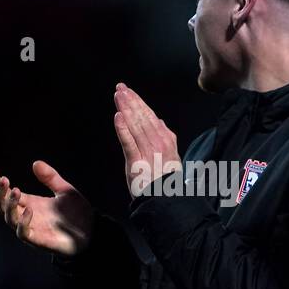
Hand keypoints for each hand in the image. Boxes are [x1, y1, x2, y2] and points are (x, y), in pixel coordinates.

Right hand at [0, 163, 94, 254]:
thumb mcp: (65, 191)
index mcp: (31, 203)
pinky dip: (22, 222)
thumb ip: (51, 178)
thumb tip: (35, 163)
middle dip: (0, 193)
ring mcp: (33, 228)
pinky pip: (23, 233)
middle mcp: (28, 216)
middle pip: (3, 206)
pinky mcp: (40, 240)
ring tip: (15, 191)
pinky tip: (28, 210)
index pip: (8, 195)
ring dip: (9, 205)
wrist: (94, 232)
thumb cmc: (78, 213)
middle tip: (4, 180)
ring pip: (10, 219)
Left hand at [112, 83, 179, 198]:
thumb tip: (160, 121)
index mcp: (167, 141)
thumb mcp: (171, 156)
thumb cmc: (167, 180)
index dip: (139, 103)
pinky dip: (123, 129)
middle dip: (131, 101)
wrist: (167, 200)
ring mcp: (147, 152)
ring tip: (118, 96)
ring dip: (126, 109)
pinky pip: (129, 143)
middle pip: (142, 118)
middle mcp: (158, 144)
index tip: (130, 92)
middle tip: (120, 88)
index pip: (151, 117)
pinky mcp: (136, 162)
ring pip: (135, 126)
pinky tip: (118, 117)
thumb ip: (165, 137)